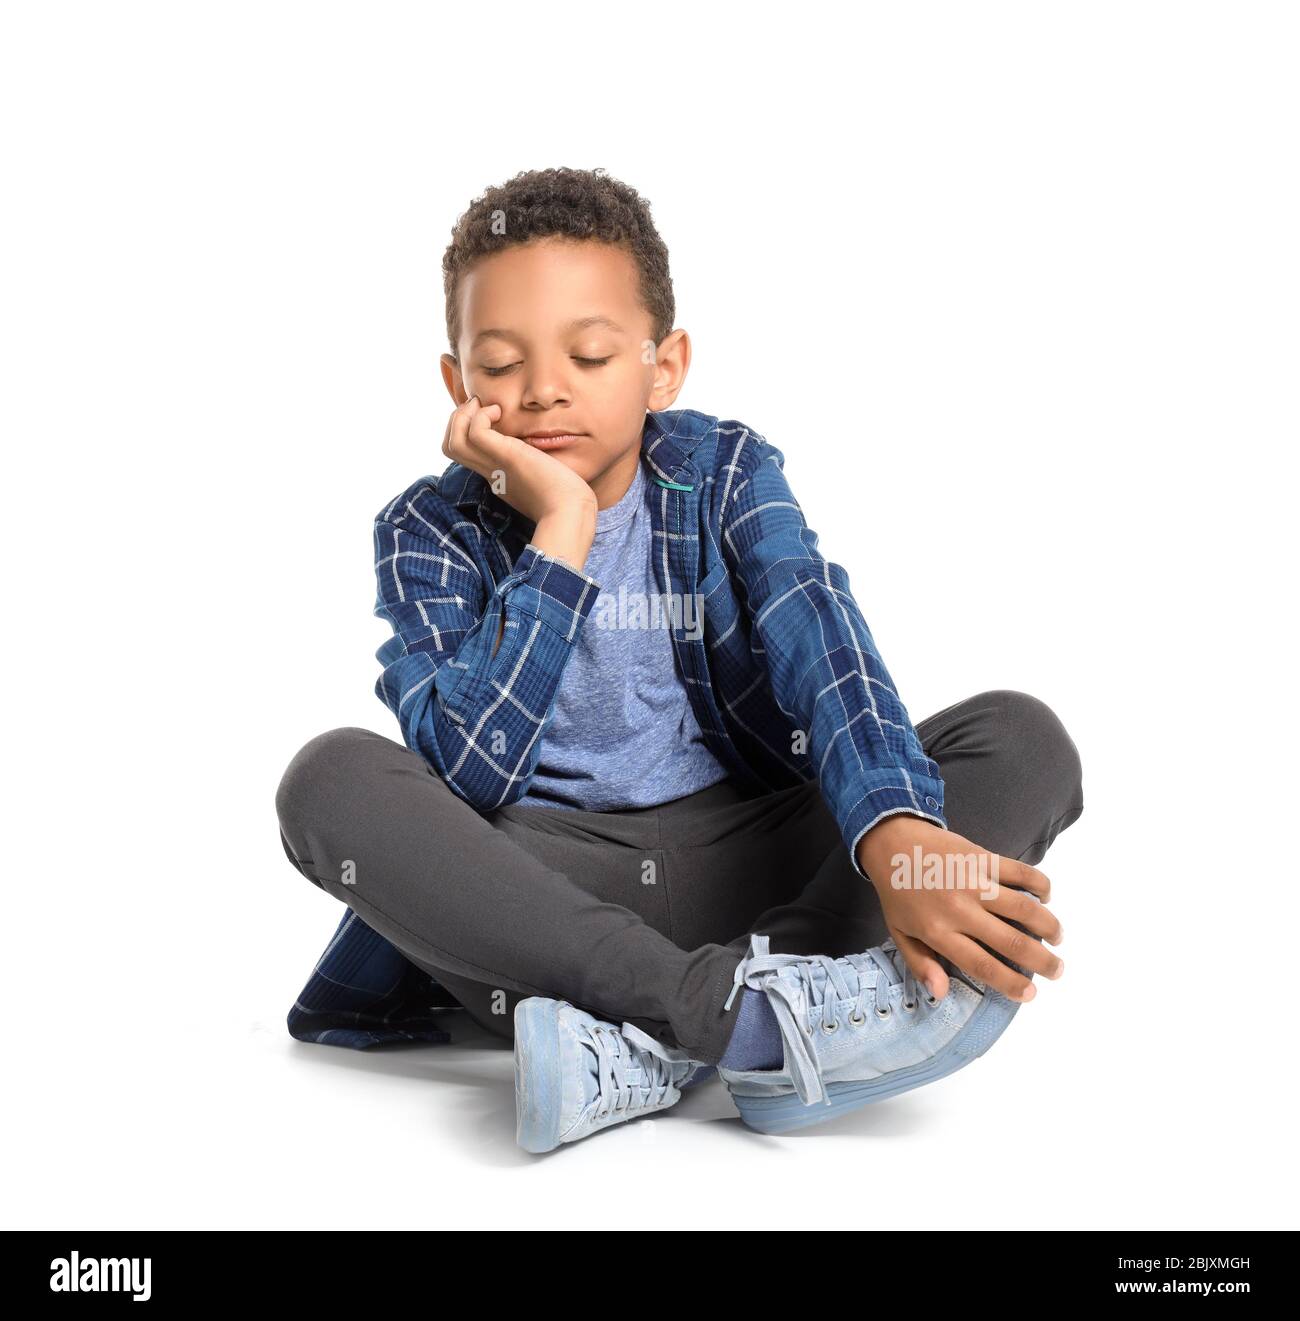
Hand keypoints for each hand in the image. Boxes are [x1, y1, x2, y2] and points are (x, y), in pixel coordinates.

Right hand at [441, 396, 596, 525]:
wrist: (571, 513)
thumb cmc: (567, 500)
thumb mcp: (546, 480)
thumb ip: (539, 468)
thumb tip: (546, 456)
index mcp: (498, 478)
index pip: (465, 454)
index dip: (466, 431)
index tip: (488, 417)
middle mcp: (491, 472)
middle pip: (450, 447)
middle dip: (457, 421)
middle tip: (480, 407)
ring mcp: (495, 465)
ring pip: (453, 442)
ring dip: (463, 416)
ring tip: (489, 407)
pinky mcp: (507, 456)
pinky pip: (475, 432)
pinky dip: (481, 416)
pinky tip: (501, 411)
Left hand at [856, 815, 1064, 1003]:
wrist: (891, 842)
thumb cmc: (897, 893)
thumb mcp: (898, 932)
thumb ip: (920, 964)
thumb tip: (941, 994)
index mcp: (938, 931)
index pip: (981, 964)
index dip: (1010, 983)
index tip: (1030, 994)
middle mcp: (960, 909)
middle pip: (1011, 942)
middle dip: (1042, 961)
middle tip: (1057, 971)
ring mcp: (974, 881)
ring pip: (1024, 908)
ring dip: (1049, 926)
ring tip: (1058, 939)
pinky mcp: (983, 857)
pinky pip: (1021, 872)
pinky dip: (1040, 885)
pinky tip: (1046, 897)